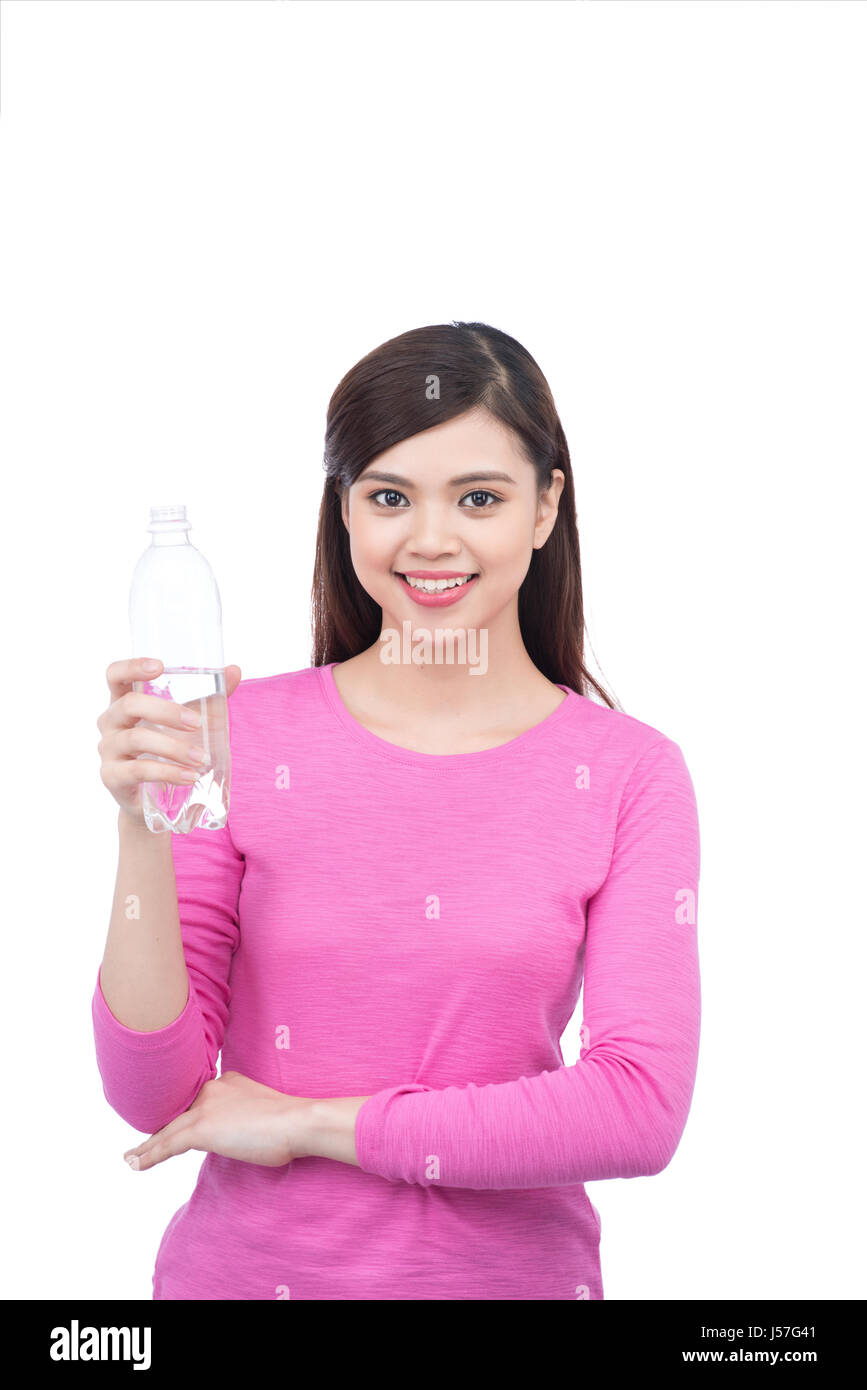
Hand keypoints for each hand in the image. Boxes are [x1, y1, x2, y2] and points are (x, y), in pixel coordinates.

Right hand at [97, 656, 242, 824]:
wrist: (154, 800)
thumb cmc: (169, 750)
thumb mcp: (187, 721)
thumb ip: (210, 696)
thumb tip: (234, 670)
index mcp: (124, 702)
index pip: (115, 675)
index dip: (132, 667)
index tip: (159, 666)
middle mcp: (110, 722)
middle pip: (129, 705)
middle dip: (166, 711)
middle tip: (197, 723)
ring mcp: (108, 750)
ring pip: (136, 739)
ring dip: (174, 748)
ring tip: (202, 759)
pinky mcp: (112, 777)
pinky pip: (138, 771)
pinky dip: (168, 772)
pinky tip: (189, 776)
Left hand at [122, 1070, 312, 1170]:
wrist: (296, 1121)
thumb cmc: (290, 1121)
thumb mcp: (262, 1110)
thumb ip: (243, 1114)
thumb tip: (237, 1132)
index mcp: (227, 1081)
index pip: (197, 1100)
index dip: (181, 1114)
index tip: (169, 1124)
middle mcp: (211, 1089)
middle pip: (178, 1112)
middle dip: (159, 1127)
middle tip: (139, 1145)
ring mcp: (204, 1108)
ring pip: (168, 1129)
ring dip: (146, 1146)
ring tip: (130, 1158)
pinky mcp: (200, 1128)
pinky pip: (167, 1145)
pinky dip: (148, 1156)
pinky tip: (135, 1164)